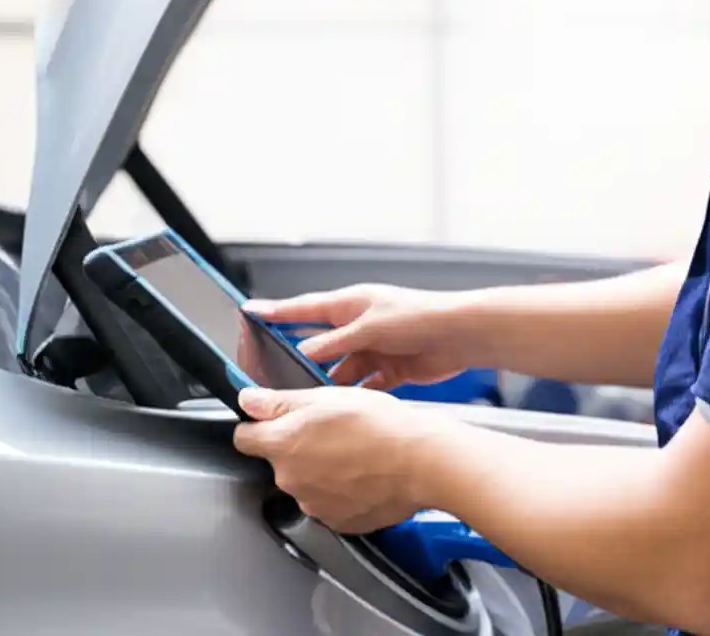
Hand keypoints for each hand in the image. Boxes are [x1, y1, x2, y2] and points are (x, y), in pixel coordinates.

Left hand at [232, 386, 450, 533]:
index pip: (243, 438)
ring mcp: (314, 505)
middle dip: (298, 447)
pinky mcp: (338, 522)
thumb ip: (279, 402)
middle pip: (279, 461)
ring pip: (306, 483)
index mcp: (282, 445)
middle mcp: (291, 479)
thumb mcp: (326, 397)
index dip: (257, 426)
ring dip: (320, 470)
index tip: (274, 420)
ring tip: (354, 452)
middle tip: (332, 431)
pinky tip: (363, 474)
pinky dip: (341, 491)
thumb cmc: (379, 425)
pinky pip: (329, 503)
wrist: (421, 463)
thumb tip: (247, 401)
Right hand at [243, 284, 475, 389]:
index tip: (250, 313)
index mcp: (350, 304)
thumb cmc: (421, 316)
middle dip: (300, 358)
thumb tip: (303, 351)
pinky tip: (346, 405)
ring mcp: (374, 348)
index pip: (303, 309)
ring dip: (330, 383)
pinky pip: (364, 385)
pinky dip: (355, 395)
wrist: (460, 336)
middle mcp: (359, 325)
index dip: (275, 312)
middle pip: (319, 344)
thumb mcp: (369, 327)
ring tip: (314, 397)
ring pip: (340, 370)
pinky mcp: (390, 369)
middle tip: (276, 372)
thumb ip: (334, 342)